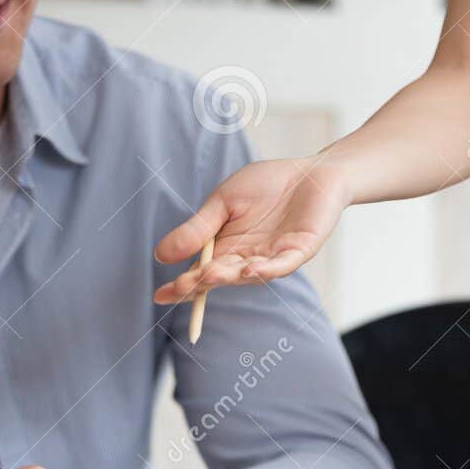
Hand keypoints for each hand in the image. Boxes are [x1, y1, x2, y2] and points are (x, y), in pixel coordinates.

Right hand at [152, 157, 350, 302]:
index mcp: (226, 249)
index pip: (200, 273)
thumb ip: (197, 229)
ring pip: (249, 274)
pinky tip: (251, 268)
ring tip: (210, 275)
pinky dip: (267, 268)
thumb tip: (161, 256)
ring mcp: (273, 258)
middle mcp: (247, 259)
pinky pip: (281, 264)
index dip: (182, 286)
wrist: (310, 173)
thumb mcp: (223, 203)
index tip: (159, 295)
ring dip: (230, 276)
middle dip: (202, 282)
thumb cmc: (267, 185)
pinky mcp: (298, 251)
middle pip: (221, 277)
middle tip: (183, 286)